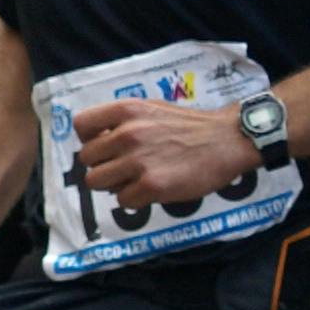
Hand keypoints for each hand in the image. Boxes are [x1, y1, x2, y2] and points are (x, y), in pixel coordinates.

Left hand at [70, 98, 256, 213]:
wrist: (228, 140)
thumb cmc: (190, 126)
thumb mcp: (151, 109)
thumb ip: (123, 121)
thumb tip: (97, 141)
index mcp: (126, 111)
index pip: (81, 126)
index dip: (88, 140)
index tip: (103, 146)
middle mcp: (127, 134)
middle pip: (86, 160)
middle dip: (102, 165)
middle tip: (122, 168)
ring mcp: (139, 161)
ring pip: (97, 182)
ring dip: (113, 185)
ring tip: (134, 180)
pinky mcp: (152, 185)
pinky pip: (123, 201)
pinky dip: (134, 200)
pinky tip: (150, 190)